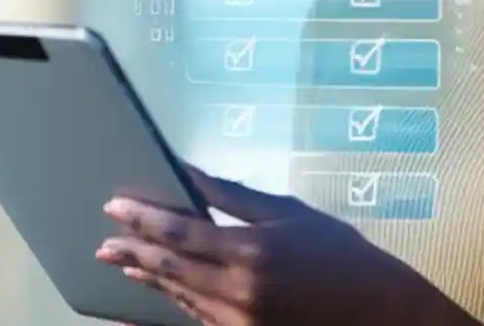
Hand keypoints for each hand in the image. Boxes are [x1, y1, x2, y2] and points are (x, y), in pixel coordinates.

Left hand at [96, 166, 459, 325]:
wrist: (380, 312)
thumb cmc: (339, 255)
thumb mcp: (289, 213)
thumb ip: (233, 197)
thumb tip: (188, 172)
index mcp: (250, 250)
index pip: (179, 232)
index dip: (142, 218)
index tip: (113, 205)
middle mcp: (238, 292)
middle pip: (170, 270)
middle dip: (133, 253)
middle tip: (104, 243)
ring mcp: (239, 323)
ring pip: (180, 298)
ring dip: (148, 280)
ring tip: (122, 264)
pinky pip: (198, 323)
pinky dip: (173, 307)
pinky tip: (155, 299)